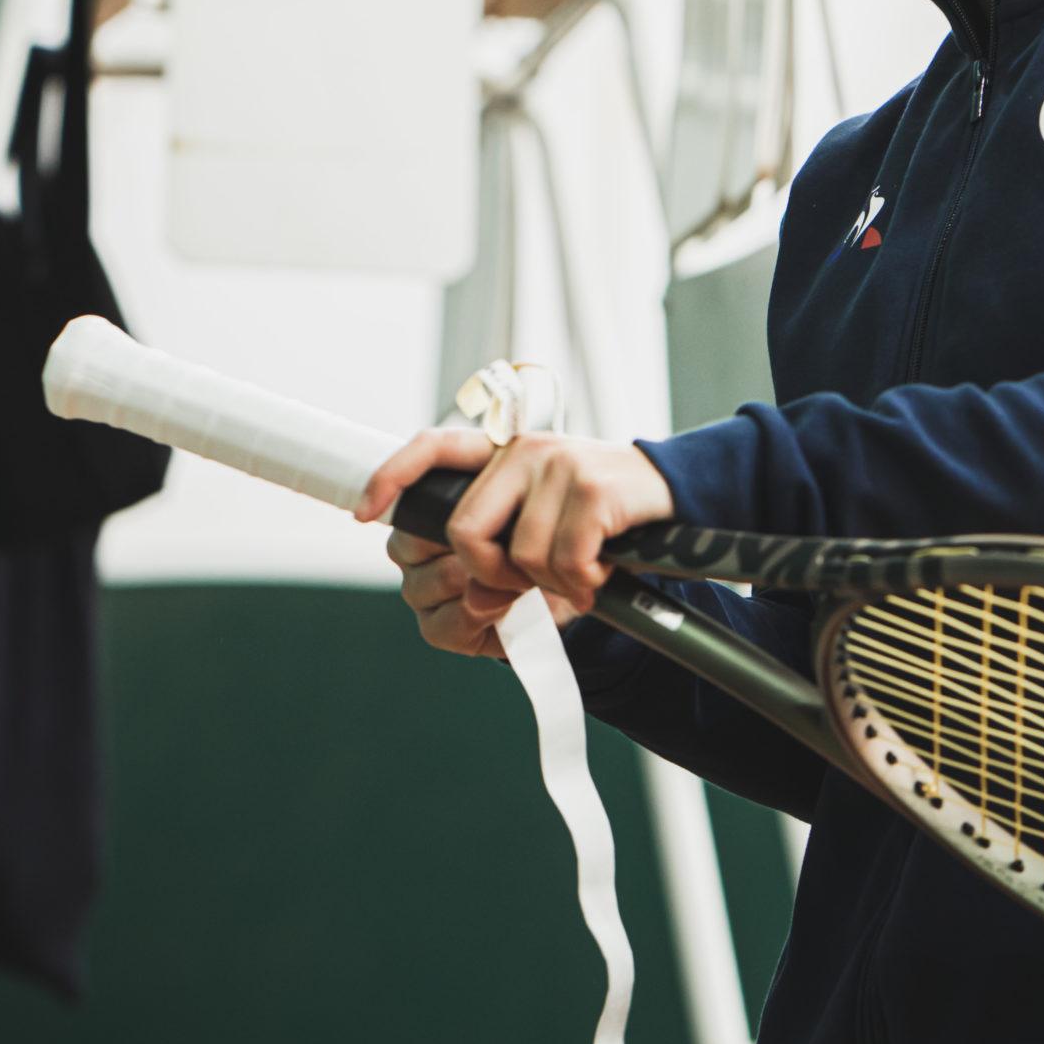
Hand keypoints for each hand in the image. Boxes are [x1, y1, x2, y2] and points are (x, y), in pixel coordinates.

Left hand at [358, 424, 674, 624]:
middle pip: (463, 532)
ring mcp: (558, 464)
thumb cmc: (604, 522)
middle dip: (490, 577)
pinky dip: (581, 582)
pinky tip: (599, 574)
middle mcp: (524, 452)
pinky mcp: (591, 488)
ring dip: (550, 583)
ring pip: (518, 556)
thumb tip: (473, 595)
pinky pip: (562, 561)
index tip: (364, 512)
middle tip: (526, 589)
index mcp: (505, 455)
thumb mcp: (544, 522)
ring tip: (578, 575)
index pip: (432, 448)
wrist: (679, 499)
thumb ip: (498, 546)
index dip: (392, 477)